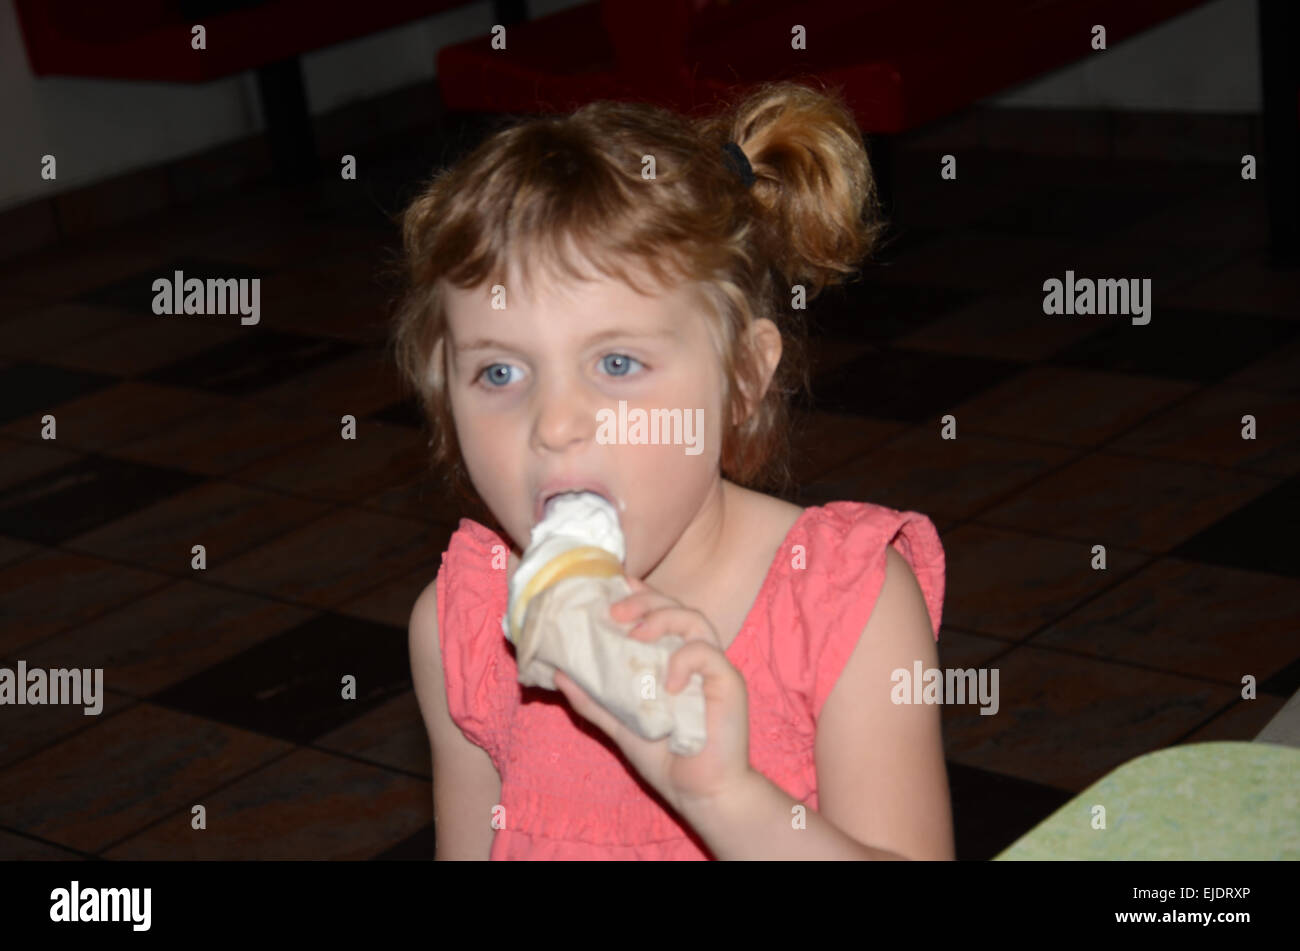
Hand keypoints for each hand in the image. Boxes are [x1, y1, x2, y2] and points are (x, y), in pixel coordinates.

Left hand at [551, 576, 754, 817]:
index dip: (638, 594)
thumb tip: (558, 672)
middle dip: (644, 601)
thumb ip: (592, 699)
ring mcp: (713, 667)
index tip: (612, 585)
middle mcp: (693, 656)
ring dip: (662, 619)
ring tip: (635, 634)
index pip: (658, 613)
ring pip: (695, 619)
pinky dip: (684, 660)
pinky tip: (666, 681)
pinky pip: (707, 654)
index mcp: (671, 658)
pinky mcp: (728, 682)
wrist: (698, 791)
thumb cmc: (665, 757)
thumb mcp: (619, 724)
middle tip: (614, 613)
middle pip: (676, 606)